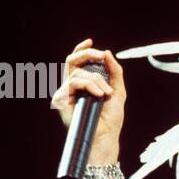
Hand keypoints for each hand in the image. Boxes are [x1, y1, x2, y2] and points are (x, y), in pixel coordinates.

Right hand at [50, 38, 125, 164]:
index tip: (91, 42)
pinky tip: (99, 94)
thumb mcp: (118, 90)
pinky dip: (88, 86)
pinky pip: (73, 83)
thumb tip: (107, 53)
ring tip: (107, 93)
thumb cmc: (111, 118)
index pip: (78, 62)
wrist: (105, 136)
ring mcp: (66, 92)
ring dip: (96, 80)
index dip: (83, 50)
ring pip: (77, 74)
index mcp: (84, 83)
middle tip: (101, 55)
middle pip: (72, 61)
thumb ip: (114, 71)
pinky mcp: (61, 99)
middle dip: (87, 54)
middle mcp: (73, 86)